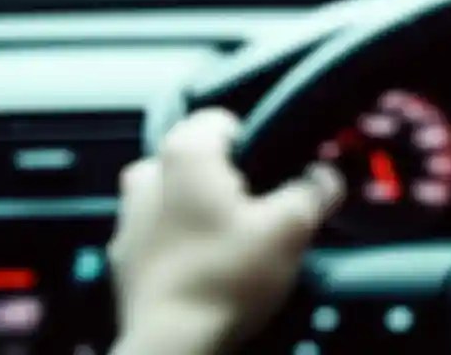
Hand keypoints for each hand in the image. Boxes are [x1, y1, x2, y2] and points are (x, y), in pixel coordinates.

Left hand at [107, 108, 343, 354]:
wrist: (173, 345)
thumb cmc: (225, 278)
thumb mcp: (290, 228)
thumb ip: (313, 191)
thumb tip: (326, 177)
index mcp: (185, 152)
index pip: (223, 119)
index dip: (257, 142)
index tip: (274, 175)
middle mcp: (147, 175)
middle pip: (197, 159)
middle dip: (226, 179)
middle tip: (257, 213)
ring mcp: (128, 218)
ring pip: (175, 196)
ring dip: (200, 210)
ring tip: (232, 243)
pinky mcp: (125, 258)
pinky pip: (159, 234)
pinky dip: (181, 243)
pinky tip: (208, 268)